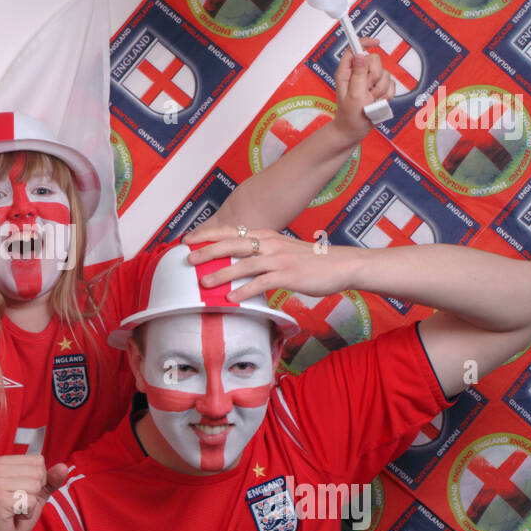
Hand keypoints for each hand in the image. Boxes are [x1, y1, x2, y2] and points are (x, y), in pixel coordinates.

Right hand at [0, 456, 68, 530]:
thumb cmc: (13, 518)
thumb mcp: (36, 494)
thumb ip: (50, 480)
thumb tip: (64, 467)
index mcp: (0, 462)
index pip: (38, 460)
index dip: (38, 481)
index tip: (20, 493)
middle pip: (38, 472)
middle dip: (34, 493)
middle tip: (17, 504)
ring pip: (35, 486)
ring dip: (30, 504)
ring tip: (15, 511)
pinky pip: (31, 501)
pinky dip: (27, 513)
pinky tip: (13, 517)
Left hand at [185, 230, 363, 302]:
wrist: (342, 265)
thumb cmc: (310, 261)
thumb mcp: (282, 250)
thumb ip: (261, 254)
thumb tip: (238, 263)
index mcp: (266, 236)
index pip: (232, 232)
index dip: (208, 234)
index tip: (188, 239)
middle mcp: (270, 244)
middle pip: (233, 244)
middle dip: (208, 250)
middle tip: (188, 258)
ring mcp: (280, 259)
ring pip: (245, 264)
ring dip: (223, 273)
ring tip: (205, 282)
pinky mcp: (289, 275)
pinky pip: (262, 283)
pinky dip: (245, 290)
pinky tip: (232, 298)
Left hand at [331, 36, 394, 142]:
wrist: (356, 130)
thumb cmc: (350, 115)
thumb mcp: (354, 95)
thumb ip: (358, 74)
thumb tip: (360, 55)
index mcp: (346, 73)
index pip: (354, 50)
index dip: (364, 42)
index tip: (376, 42)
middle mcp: (358, 74)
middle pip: (375, 60)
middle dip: (375, 76)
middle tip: (368, 91)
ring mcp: (370, 81)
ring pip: (385, 74)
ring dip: (380, 90)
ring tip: (370, 100)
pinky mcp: (380, 88)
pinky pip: (391, 85)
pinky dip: (386, 95)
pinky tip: (377, 102)